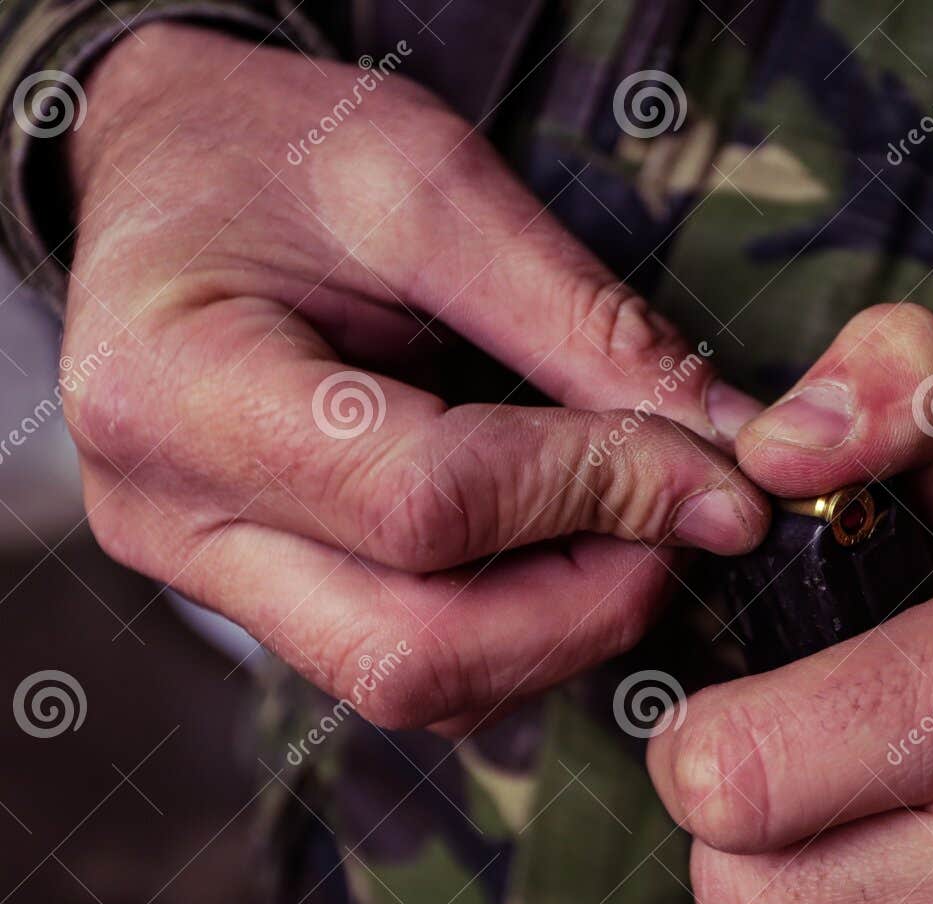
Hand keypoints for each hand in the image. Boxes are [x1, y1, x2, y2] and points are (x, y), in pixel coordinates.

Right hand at [60, 26, 768, 732]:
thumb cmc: (272, 150)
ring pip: (419, 685)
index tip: (722, 476)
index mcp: (178, 389)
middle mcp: (175, 521)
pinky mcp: (266, 602)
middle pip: (414, 653)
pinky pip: (412, 670)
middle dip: (593, 604)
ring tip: (628, 517)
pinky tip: (565, 544)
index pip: (425, 504)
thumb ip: (582, 321)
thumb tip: (728, 445)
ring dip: (567, 627)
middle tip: (684, 518)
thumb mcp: (431, 186)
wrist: (166, 174)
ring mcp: (212, 578)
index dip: (601, 496)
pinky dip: (523, 631)